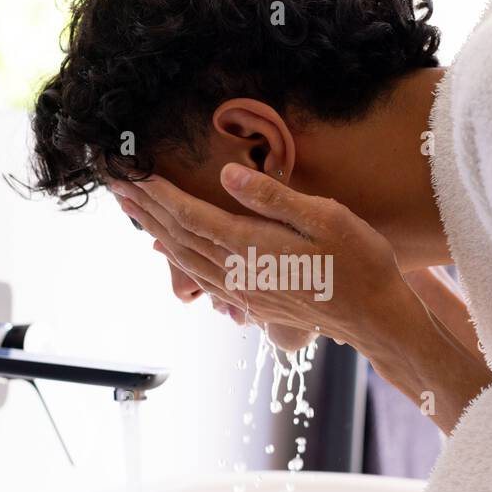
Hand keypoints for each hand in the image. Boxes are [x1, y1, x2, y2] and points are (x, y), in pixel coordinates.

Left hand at [110, 164, 406, 353]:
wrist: (376, 317)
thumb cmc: (359, 262)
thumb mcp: (324, 218)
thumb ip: (272, 197)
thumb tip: (228, 175)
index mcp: (252, 247)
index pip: (190, 215)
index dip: (157, 194)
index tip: (130, 173)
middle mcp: (239, 272)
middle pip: (179, 237)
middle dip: (145, 209)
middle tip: (116, 184)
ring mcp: (244, 291)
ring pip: (186, 259)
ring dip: (156, 232)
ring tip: (134, 211)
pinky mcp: (254, 302)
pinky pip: (202, 277)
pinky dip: (179, 258)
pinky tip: (171, 250)